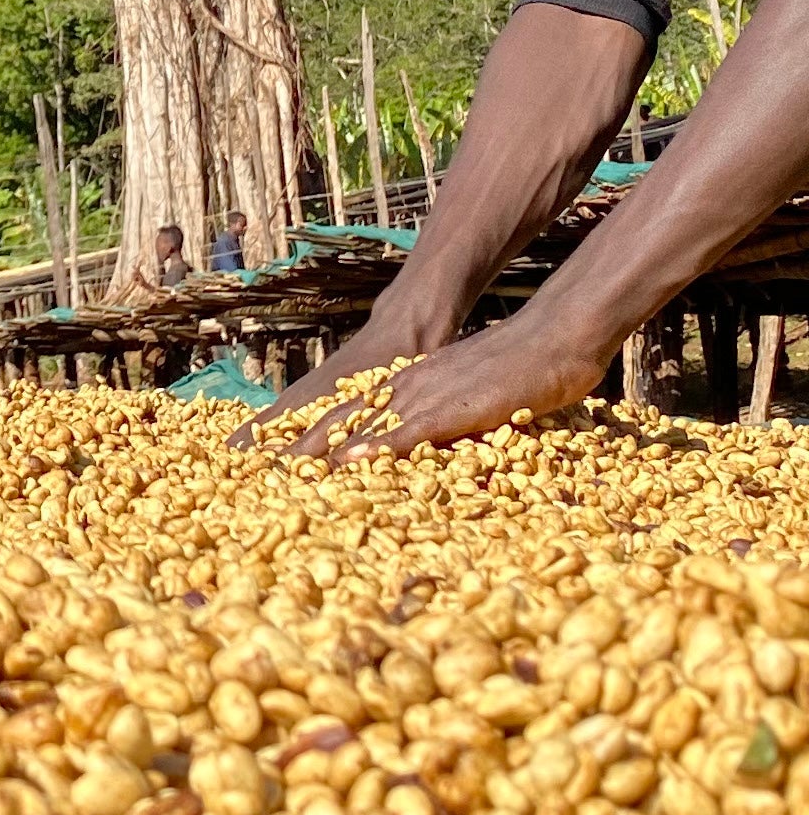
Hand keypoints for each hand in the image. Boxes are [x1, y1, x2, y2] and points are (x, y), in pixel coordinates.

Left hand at [271, 314, 609, 465]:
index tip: (277, 454)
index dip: (312, 433)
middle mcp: (404, 387)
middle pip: (340, 419)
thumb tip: (434, 447)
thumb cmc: (523, 370)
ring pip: (362, 425)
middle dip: (300, 446)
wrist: (554, 339)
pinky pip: (406, 431)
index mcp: (406, 385)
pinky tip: (348, 463)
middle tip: (260, 471)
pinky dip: (376, 447)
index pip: (348, 412)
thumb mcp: (471, 398)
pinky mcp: (452, 406)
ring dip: (322, 452)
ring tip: (282, 475)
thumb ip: (448, 420)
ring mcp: (425, 395)